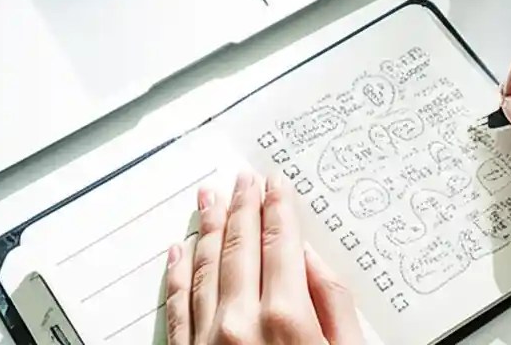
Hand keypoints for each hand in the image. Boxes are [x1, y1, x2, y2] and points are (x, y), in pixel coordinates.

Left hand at [164, 171, 363, 344]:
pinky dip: (178, 272)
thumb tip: (312, 261)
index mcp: (286, 318)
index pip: (280, 244)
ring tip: (209, 200)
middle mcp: (240, 324)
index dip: (277, 208)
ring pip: (204, 268)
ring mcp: (208, 341)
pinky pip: (177, 304)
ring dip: (208, 228)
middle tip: (242, 180)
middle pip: (239, 248)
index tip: (275, 185)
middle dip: (242, 207)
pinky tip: (180, 251)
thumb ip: (333, 305)